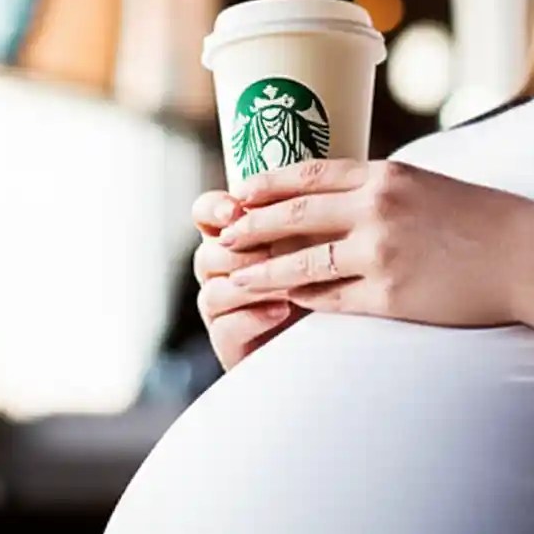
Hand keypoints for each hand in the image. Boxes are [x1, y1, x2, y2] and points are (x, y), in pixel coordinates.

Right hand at [190, 191, 314, 368]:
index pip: (205, 213)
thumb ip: (308, 218)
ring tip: (287, 282)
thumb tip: (321, 191)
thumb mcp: (320, 241)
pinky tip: (282, 310)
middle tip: (272, 248)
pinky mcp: (228, 342)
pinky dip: (253, 317)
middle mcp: (220, 269)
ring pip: (213, 290)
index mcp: (234, 237)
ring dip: (250, 284)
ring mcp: (221, 307)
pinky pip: (226, 328)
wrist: (328, 341)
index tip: (236, 209)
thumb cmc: (327, 282)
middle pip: (207, 251)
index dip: (214, 208)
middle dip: (240, 251)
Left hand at [219, 159, 530, 328]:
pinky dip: (303, 300)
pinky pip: (332, 299)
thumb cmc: (482, 221)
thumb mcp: (426, 185)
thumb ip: (379, 188)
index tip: (237, 193)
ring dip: (261, 273)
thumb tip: (332, 194)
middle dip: (250, 227)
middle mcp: (377, 208)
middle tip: (223, 237)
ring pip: (301, 262)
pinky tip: (284, 303)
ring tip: (234, 279)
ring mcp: (381, 253)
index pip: (308, 173)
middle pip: (292, 215)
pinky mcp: (391, 295)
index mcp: (385, 175)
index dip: (266, 185)